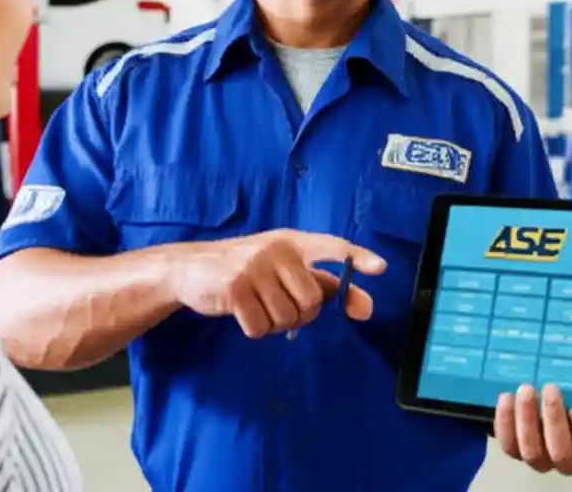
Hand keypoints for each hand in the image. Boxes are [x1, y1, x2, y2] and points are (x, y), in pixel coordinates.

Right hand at [167, 229, 386, 337]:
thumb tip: (365, 306)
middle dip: (300, 314)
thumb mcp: (283, 269)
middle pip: (312, 300)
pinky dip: (255, 329)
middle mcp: (276, 249)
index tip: (380, 269)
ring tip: (258, 307)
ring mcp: (254, 267)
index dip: (357, 257)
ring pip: (287, 318)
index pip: (332, 245)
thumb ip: (325, 285)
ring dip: (275, 324)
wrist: (191, 268)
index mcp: (292, 242)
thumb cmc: (246, 271)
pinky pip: (260, 327)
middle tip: (279, 306)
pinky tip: (242, 313)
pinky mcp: (234, 288)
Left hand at [494, 383, 571, 474]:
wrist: (545, 396)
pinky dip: (506, 422)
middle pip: (560, 454)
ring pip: (531, 452)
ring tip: (526, 389)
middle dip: (554, 420)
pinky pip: (508, 445)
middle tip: (551, 389)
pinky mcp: (516, 450)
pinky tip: (507, 397)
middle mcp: (567, 461)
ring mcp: (540, 459)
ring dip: (527, 419)